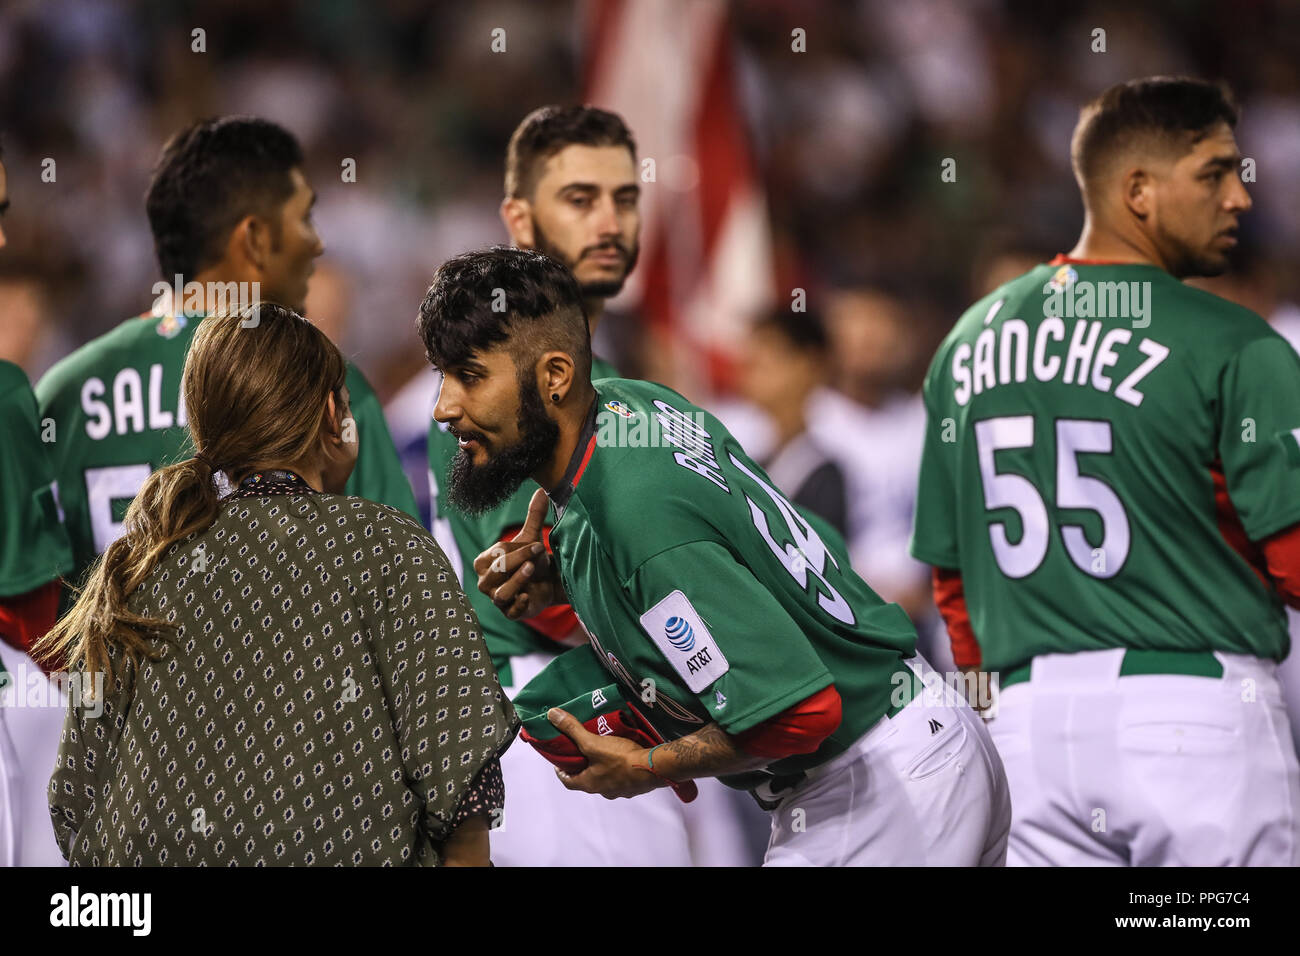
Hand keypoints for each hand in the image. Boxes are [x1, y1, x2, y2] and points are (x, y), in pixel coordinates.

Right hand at [473, 488, 563, 619]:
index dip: (517, 549)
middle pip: (497, 572)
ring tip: (532, 569)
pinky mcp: (509, 613)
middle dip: (518, 561)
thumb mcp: (531, 537)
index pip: (497, 554)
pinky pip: (510, 611)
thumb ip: (533, 515)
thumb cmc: (531, 558)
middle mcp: (484, 582)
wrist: (546, 581)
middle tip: (538, 551)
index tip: (537, 543)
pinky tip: (529, 596)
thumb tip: (542, 490)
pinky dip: (519, 604)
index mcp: (483, 562)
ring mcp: (496, 599)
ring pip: (501, 593)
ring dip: (517, 580)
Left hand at [546, 707, 663, 799]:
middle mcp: (603, 790)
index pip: (568, 782)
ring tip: (603, 752)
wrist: (653, 768)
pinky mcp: (634, 786)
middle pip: (587, 780)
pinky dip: (619, 769)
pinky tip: (623, 757)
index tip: (559, 763)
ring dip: (602, 769)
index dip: (561, 772)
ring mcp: (620, 790)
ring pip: (606, 780)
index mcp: (589, 783)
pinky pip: (622, 778)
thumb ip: (572, 729)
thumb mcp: (592, 742)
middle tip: (582, 752)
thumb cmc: (620, 759)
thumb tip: (552, 715)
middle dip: (583, 768)